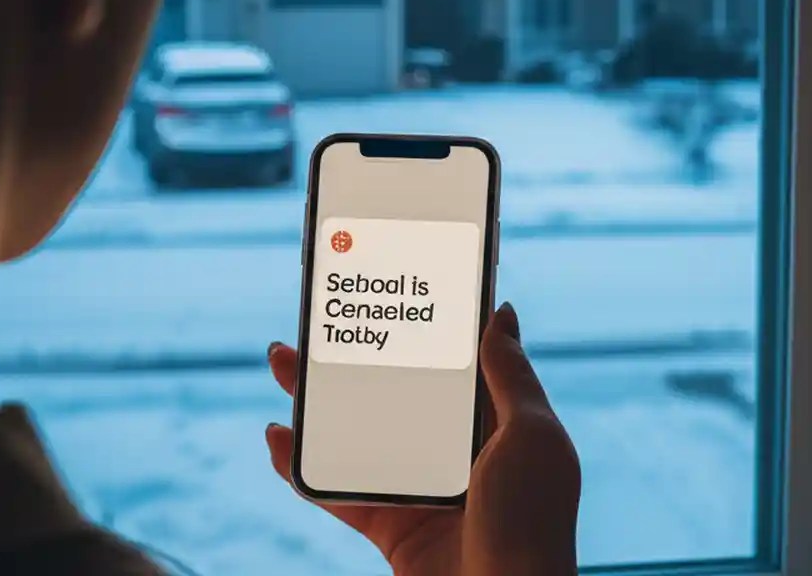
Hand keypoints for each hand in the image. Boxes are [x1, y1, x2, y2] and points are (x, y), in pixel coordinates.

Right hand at [264, 302, 580, 575]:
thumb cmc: (532, 524)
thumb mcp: (532, 437)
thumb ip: (510, 377)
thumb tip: (502, 311)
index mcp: (499, 425)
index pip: (458, 363)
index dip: (426, 326)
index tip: (393, 286)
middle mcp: (459, 453)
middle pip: (397, 391)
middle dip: (356, 357)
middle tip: (319, 323)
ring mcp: (422, 489)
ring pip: (360, 433)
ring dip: (318, 401)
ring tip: (284, 363)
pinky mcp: (391, 526)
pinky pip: (338, 490)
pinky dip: (302, 466)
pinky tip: (278, 439)